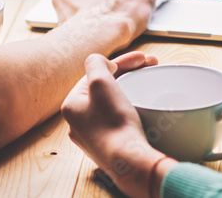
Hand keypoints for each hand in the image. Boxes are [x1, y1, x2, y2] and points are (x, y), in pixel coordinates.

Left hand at [62, 52, 172, 197]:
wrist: (129, 161)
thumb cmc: (114, 122)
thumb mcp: (100, 82)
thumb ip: (96, 63)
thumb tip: (99, 62)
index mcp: (71, 105)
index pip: (95, 73)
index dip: (120, 62)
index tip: (142, 59)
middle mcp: (77, 122)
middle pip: (104, 87)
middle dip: (128, 73)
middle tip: (150, 66)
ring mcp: (92, 136)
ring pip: (111, 103)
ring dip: (130, 89)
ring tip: (149, 84)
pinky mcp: (108, 146)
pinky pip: (117, 119)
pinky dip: (130, 108)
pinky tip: (142, 108)